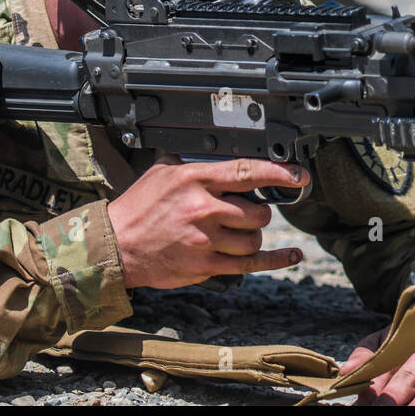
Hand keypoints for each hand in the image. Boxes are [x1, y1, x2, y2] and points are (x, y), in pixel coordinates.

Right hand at [107, 155, 307, 288]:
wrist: (116, 246)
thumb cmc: (138, 208)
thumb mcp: (162, 172)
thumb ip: (192, 162)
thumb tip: (213, 150)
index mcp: (195, 180)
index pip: (247, 172)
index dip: (278, 173)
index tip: (298, 175)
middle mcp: (204, 209)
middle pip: (257, 210)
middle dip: (259, 211)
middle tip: (248, 211)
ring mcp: (205, 240)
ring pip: (254, 238)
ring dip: (254, 234)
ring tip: (240, 231)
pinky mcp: (205, 265)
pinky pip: (250, 264)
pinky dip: (275, 260)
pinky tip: (291, 256)